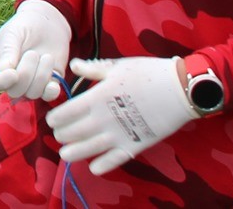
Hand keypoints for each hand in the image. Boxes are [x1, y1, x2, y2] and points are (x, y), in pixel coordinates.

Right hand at [0, 0, 71, 101]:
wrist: (47, 23)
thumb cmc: (24, 26)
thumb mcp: (13, 33)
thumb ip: (8, 50)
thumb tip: (4, 70)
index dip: (2, 82)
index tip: (13, 73)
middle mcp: (13, 79)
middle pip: (15, 91)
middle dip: (26, 74)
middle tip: (32, 53)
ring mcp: (31, 83)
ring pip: (33, 93)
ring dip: (41, 76)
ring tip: (46, 56)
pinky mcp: (48, 84)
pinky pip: (48, 95)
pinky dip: (51, 89)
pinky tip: (54, 73)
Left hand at [46, 57, 194, 175]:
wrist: (179, 89)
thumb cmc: (147, 73)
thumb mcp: (117, 67)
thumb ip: (93, 69)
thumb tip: (73, 66)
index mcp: (97, 97)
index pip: (67, 112)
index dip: (56, 118)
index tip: (52, 120)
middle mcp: (104, 118)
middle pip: (74, 132)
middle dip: (62, 135)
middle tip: (59, 135)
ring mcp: (119, 134)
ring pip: (89, 149)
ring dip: (74, 153)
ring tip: (66, 154)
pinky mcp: (136, 145)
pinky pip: (115, 159)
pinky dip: (103, 165)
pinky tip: (93, 167)